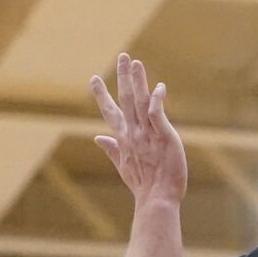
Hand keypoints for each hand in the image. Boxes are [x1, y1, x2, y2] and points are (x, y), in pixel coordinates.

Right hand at [91, 53, 186, 204]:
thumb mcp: (124, 166)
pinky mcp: (164, 137)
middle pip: (125, 100)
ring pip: (140, 102)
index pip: (110, 112)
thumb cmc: (143, 186)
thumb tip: (97, 137)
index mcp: (124, 139)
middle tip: (124, 56)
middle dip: (124, 77)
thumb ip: (111, 149)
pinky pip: (157, 114)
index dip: (102, 95)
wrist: (157, 200)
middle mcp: (133, 133)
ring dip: (137, 81)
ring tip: (135, 63)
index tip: (94, 78)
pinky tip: (159, 87)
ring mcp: (147, 134)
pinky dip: (157, 100)